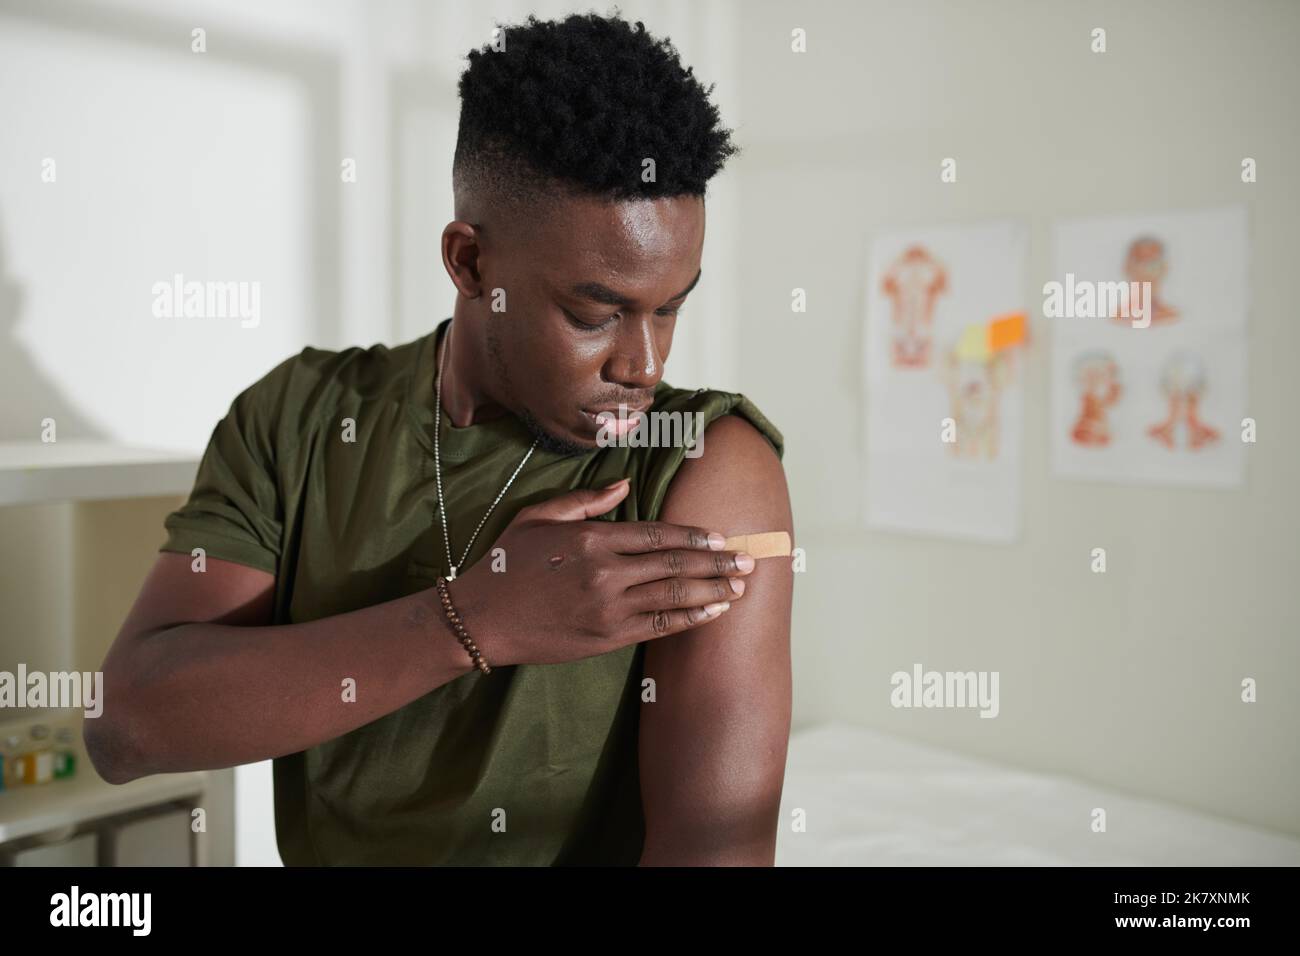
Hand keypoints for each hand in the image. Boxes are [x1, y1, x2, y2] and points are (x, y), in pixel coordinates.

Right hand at [446, 478, 754, 665]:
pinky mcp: (606, 638)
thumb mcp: (538, 518)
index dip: (694, 536)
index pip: (657, 535)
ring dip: (712, 590)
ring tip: (740, 586)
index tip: (720, 536)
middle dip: (717, 563)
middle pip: (675, 565)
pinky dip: (689, 618)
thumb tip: (625, 485)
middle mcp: (606, 574)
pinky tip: (712, 611)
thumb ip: (585, 502)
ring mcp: (608, 608)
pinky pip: (658, 626)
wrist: (481, 619)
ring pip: (674, 596)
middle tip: (748, 560)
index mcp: (592, 540)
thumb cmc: (506, 564)